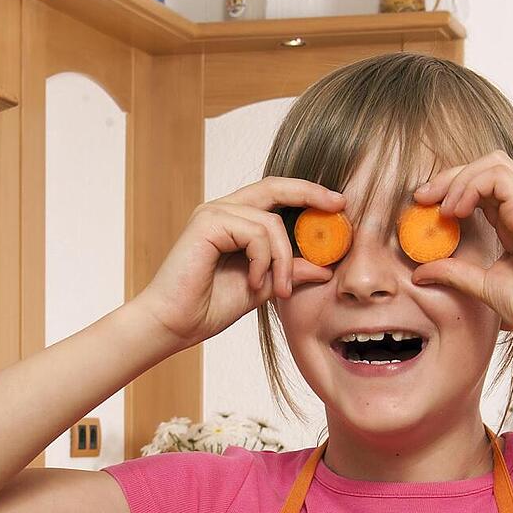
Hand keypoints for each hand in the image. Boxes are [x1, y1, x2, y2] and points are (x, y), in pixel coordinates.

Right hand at [133, 178, 345, 347]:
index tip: (338, 205)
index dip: (307, 194)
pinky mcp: (207, 222)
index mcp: (234, 221)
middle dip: (310, 192)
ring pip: (270, 222)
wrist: (173, 325)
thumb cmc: (207, 307)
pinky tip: (254, 282)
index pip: (276, 195)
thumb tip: (324, 267)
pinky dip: (263, 260)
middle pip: (275, 186)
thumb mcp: (262, 287)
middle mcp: (223, 210)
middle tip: (338, 204)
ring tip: (279, 288)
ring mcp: (214, 213)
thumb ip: (289, 272)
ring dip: (283, 259)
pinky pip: (255, 233)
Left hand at [409, 153, 512, 348]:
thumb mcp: (483, 286)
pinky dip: (470, 186)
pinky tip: (456, 212)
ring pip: (492, 164)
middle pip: (486, 167)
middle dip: (450, 177)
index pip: (484, 186)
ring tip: (442, 210)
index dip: (453, 190)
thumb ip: (454, 273)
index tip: (425, 209)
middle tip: (423, 199)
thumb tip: (420, 272)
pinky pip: (496, 176)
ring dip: (459, 180)